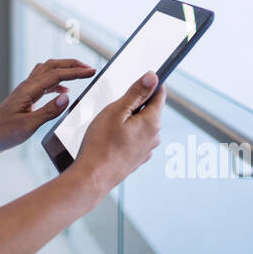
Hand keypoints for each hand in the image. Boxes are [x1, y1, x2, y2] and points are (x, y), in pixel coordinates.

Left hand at [0, 58, 96, 157]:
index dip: (76, 72)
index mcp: (29, 90)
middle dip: (71, 65)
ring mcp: (25, 91)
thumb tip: (67, 95)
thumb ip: (49, 111)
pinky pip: (43, 83)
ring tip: (80, 74)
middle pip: (52, 66)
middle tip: (89, 68)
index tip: (92, 71)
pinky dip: (57, 82)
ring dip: (64, 70)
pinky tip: (64, 91)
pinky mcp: (25, 98)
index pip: (57, 75)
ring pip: (47, 72)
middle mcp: (27, 86)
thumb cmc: (3, 133)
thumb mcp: (28, 125)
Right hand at [74, 71, 165, 200]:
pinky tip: (110, 138)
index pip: (160, 94)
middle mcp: (154, 137)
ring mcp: (146, 150)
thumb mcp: (116, 110)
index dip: (149, 83)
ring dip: (129, 119)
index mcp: (152, 122)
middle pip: (150, 109)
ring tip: (108, 124)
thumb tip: (153, 76)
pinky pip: (135, 138)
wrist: (93, 177)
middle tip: (114, 106)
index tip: (137, 80)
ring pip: (142, 125)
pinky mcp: (137, 158)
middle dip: (135, 103)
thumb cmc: (100, 144)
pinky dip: (126, 134)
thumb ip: (136, 92)